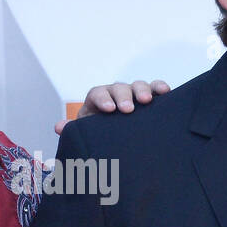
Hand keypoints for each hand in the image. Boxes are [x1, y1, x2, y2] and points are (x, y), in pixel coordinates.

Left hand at [54, 80, 170, 133]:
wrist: (117, 141)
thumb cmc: (100, 136)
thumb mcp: (87, 134)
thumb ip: (75, 130)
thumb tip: (59, 127)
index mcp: (97, 100)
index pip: (98, 93)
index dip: (103, 99)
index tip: (108, 109)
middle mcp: (115, 94)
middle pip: (118, 87)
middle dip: (123, 96)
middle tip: (127, 109)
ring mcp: (133, 94)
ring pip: (137, 85)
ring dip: (143, 90)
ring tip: (147, 100)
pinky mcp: (150, 98)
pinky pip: (156, 88)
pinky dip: (160, 87)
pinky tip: (166, 92)